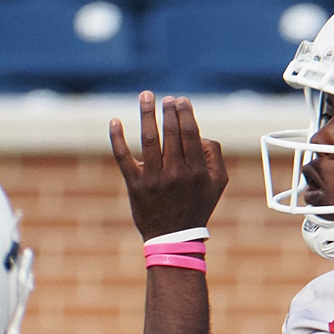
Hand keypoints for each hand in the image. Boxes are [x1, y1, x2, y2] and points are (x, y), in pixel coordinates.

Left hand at [109, 93, 228, 239]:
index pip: (189, 133)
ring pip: (148, 139)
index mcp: (196, 171)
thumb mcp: (218, 183)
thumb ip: (216, 155)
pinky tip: (115, 120)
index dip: (184, 113)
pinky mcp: (135, 184)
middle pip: (170, 133)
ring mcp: (153, 179)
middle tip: (165, 98)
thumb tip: (200, 132)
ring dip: (147, 114)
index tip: (180, 100)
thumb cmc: (197, 205)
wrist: (173, 237)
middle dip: (168, 111)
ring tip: (146, 96)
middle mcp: (175, 173)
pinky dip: (117, 137)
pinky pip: (123, 157)